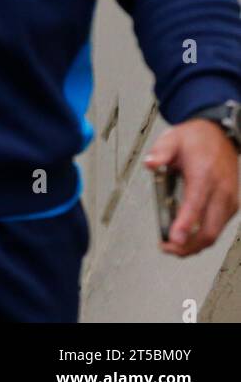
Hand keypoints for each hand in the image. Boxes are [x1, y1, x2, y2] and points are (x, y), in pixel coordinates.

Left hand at [144, 119, 238, 256]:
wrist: (218, 134)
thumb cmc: (195, 139)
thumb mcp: (171, 139)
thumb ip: (160, 152)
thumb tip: (150, 164)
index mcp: (204, 175)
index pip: (195, 206)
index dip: (184, 225)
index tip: (173, 239)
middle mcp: (221, 191)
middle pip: (208, 229)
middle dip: (188, 245)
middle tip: (167, 248)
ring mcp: (229, 200)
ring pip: (215, 233)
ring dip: (195, 244)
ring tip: (173, 246)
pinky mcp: (230, 204)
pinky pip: (218, 227)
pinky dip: (203, 236)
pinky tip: (187, 238)